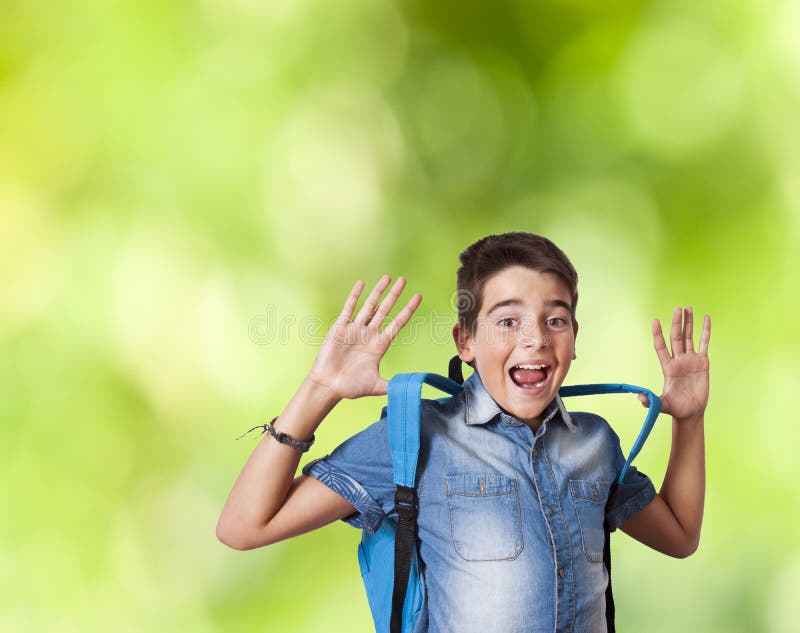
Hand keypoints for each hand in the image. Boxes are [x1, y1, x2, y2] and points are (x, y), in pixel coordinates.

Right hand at [307, 275, 421, 399]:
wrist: (328, 386)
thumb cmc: (351, 388)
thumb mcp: (377, 386)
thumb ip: (394, 385)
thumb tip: (412, 388)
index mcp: (380, 345)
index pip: (398, 323)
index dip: (408, 310)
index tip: (418, 297)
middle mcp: (369, 334)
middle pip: (385, 310)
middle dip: (394, 295)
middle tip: (404, 280)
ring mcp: (355, 329)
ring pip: (369, 306)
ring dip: (378, 292)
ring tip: (388, 278)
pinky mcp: (340, 328)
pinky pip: (349, 308)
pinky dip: (355, 296)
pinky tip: (361, 284)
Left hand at [639, 307, 710, 420]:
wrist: (691, 412)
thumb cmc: (676, 408)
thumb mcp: (662, 404)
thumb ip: (652, 400)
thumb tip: (640, 398)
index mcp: (667, 367)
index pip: (660, 346)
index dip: (658, 334)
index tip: (655, 320)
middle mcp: (678, 360)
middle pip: (676, 337)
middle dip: (676, 323)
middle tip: (677, 308)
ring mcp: (690, 360)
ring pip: (689, 337)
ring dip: (688, 323)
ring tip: (687, 308)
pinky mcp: (703, 362)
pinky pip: (704, 343)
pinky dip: (705, 331)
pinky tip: (706, 318)